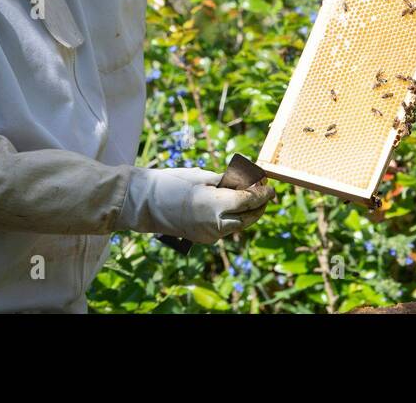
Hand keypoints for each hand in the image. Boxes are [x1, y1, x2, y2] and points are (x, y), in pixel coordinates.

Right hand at [119, 167, 276, 243]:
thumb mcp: (203, 177)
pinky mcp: (203, 238)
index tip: (270, 186)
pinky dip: (232, 219)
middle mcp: (217, 224)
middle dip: (259, 206)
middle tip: (264, 192)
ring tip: (249, 198)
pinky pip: (225, 229)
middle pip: (248, 218)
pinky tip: (230, 206)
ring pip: (238, 226)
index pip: (249, 201)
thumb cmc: (172, 183)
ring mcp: (210, 235)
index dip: (262, 193)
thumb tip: (246, 183)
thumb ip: (227, 182)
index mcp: (217, 206)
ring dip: (246, 213)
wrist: (145, 203)